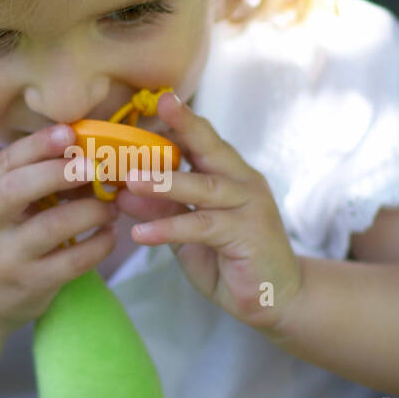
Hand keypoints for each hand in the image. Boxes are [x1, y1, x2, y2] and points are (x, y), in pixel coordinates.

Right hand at [0, 125, 118, 339]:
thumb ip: (25, 180)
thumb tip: (81, 151)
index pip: (4, 162)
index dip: (38, 145)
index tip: (70, 133)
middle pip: (17, 190)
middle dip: (60, 173)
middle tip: (96, 167)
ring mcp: (8, 257)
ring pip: (52, 227)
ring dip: (90, 210)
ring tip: (110, 205)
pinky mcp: (31, 285)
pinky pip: (72, 262)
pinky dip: (98, 245)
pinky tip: (109, 235)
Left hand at [113, 92, 303, 333]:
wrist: (275, 298)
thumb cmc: (230, 260)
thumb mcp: (188, 233)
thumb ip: (163, 209)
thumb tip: (123, 191)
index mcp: (230, 174)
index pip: (203, 140)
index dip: (180, 120)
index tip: (157, 99)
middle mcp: (243, 182)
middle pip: (211, 148)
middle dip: (184, 125)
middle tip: (158, 107)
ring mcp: (250, 206)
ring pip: (204, 187)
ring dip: (165, 182)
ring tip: (130, 180)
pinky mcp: (248, 234)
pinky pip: (202, 226)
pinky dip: (170, 228)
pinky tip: (141, 233)